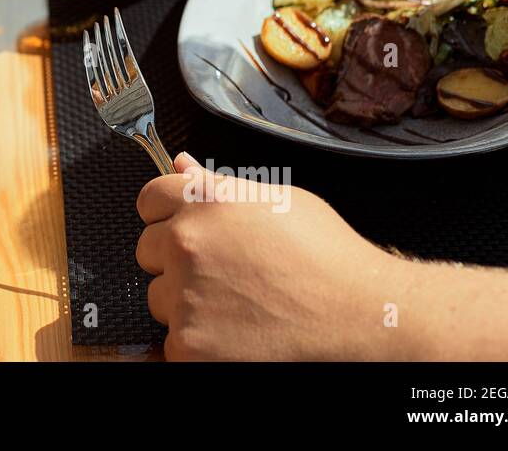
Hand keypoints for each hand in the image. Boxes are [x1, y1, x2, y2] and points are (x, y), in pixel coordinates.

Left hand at [135, 153, 407, 359]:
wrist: (361, 316)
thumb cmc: (328, 258)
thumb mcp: (277, 200)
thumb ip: (217, 183)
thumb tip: (181, 164)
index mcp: (206, 202)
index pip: (149, 199)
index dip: (168, 215)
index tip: (185, 229)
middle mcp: (187, 243)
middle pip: (147, 249)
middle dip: (175, 259)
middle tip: (222, 273)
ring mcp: (185, 295)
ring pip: (159, 297)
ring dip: (184, 302)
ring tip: (236, 304)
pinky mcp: (189, 343)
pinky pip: (171, 340)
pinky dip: (197, 341)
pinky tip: (235, 334)